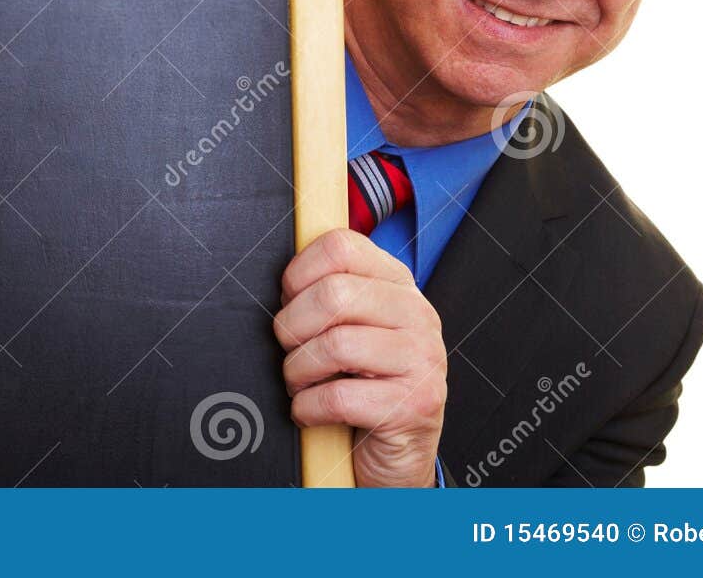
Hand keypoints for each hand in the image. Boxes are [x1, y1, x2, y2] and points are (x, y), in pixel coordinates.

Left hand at [274, 227, 446, 486]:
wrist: (398, 456)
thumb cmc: (363, 386)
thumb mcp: (352, 328)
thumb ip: (327, 294)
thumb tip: (280, 283)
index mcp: (398, 285)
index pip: (341, 246)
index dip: (299, 273)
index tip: (289, 302)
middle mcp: (418, 315)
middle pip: (334, 294)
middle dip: (292, 327)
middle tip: (289, 350)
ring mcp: (422, 359)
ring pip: (335, 345)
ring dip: (298, 371)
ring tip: (299, 384)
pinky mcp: (413, 406)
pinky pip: (338, 397)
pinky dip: (307, 408)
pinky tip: (310, 411)